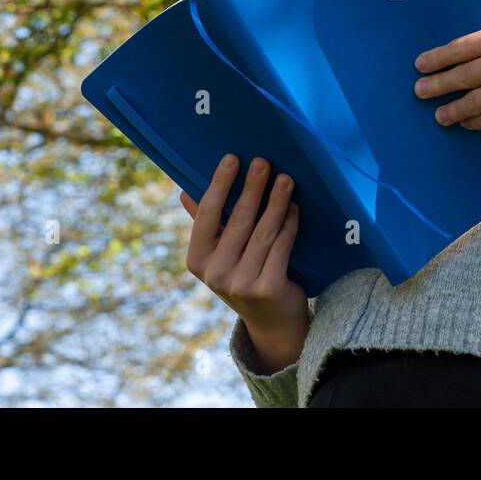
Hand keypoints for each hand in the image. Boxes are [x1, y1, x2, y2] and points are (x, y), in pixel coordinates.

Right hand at [180, 154, 309, 371]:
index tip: (232, 158)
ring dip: (276, 202)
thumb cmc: (243, 274)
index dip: (219, 185)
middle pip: (238, 220)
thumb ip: (205, 224)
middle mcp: (215, 273)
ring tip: (286, 179)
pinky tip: (296, 208)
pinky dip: (290, 225)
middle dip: (253, 188)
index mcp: (197, 260)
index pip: (207, 215)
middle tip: (264, 162)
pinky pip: (281, 246)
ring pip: (263, 232)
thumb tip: (184, 192)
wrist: (271, 321)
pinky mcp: (267, 289)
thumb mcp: (220, 254)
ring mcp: (240, 283)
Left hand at [413, 22, 480, 175]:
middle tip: (419, 89)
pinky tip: (465, 123)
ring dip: (449, 109)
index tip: (421, 63)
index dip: (438, 57)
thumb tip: (472, 58)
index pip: (460, 46)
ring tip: (439, 114)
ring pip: (465, 102)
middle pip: (456, 74)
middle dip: (435, 84)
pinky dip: (470, 122)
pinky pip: (480, 120)